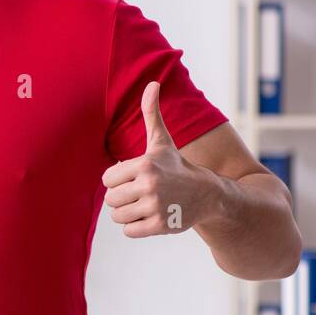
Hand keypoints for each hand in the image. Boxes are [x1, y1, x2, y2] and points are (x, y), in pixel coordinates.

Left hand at [101, 81, 219, 237]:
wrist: (208, 194)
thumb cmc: (178, 166)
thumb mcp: (162, 141)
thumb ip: (151, 113)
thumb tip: (152, 83)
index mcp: (144, 164)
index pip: (106, 180)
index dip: (118, 180)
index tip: (135, 178)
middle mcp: (149, 185)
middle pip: (110, 200)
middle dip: (123, 198)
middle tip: (142, 193)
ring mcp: (155, 207)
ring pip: (117, 216)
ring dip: (128, 213)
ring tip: (147, 204)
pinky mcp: (160, 226)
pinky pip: (129, 231)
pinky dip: (136, 227)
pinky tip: (152, 216)